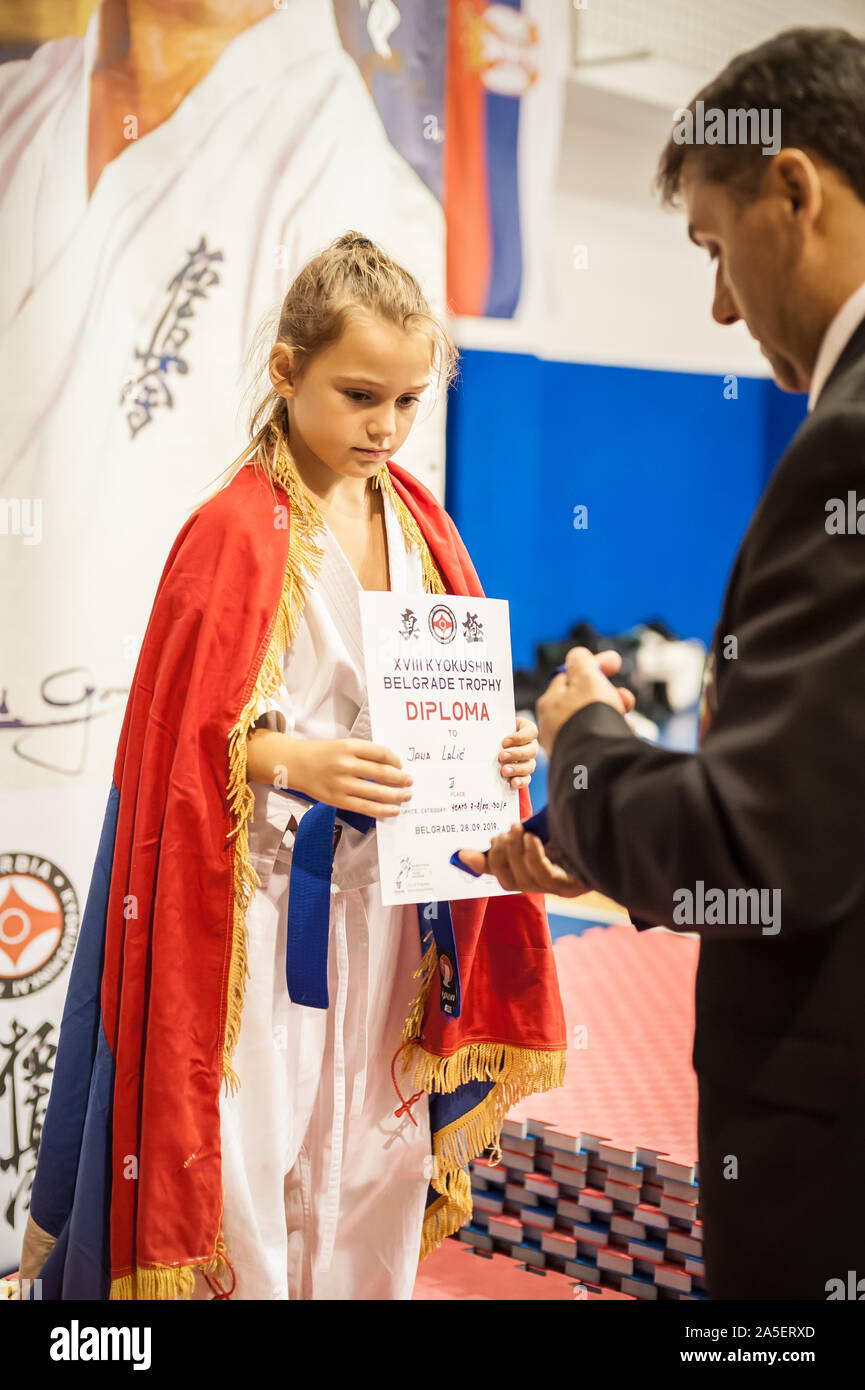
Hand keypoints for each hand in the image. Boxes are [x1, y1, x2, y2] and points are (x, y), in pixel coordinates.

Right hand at [292, 738, 412, 819]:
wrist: (294, 764)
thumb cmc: (320, 753)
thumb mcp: (342, 745)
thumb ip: (363, 754)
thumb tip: (390, 766)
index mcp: (349, 746)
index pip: (381, 753)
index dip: (395, 760)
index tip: (400, 765)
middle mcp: (346, 764)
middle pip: (382, 773)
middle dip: (400, 779)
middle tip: (410, 781)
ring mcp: (341, 783)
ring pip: (376, 792)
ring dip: (396, 795)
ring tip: (407, 795)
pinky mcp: (337, 799)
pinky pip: (365, 807)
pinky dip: (383, 810)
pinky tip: (394, 810)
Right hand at [455, 824, 588, 896]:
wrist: (617, 827)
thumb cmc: (579, 826)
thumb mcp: (545, 825)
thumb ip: (518, 832)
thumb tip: (483, 832)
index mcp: (540, 872)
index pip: (504, 878)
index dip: (484, 866)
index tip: (463, 852)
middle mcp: (550, 885)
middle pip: (510, 881)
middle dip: (500, 856)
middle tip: (504, 832)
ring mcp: (562, 887)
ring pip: (525, 879)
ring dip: (515, 852)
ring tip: (517, 829)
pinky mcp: (573, 885)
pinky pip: (545, 876)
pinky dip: (533, 857)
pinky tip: (533, 839)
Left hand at [498, 715, 537, 788]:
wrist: (491, 740)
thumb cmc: (495, 730)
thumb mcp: (496, 726)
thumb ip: (495, 729)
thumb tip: (483, 735)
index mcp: (526, 730)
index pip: (531, 732)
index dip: (519, 738)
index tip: (504, 742)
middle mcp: (530, 745)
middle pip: (532, 750)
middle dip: (516, 754)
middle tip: (502, 756)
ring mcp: (528, 760)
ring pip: (530, 765)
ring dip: (517, 769)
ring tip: (504, 771)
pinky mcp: (523, 773)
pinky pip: (527, 778)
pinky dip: (521, 781)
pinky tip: (512, 782)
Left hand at [537, 648, 634, 755]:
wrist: (597, 760)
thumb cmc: (590, 716)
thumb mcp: (586, 677)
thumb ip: (581, 661)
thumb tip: (578, 656)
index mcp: (550, 701)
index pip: (570, 676)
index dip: (594, 667)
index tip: (615, 662)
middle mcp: (553, 723)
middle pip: (584, 698)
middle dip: (609, 694)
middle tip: (626, 700)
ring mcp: (566, 743)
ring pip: (594, 719)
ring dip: (614, 713)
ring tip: (626, 720)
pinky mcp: (580, 758)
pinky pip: (598, 738)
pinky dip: (612, 732)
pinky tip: (623, 734)